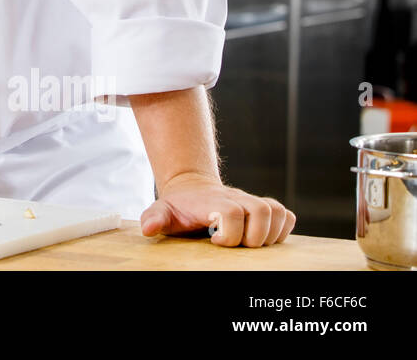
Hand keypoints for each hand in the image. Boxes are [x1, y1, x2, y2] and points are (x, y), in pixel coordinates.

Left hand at [140, 172, 295, 246]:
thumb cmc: (178, 207)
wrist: (191, 189)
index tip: (215, 241)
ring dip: (270, 234)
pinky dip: (282, 230)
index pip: (233, 212)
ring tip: (250, 244)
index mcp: (213, 201)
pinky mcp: (264, 209)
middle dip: (254, 236)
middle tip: (237, 245)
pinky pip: (286, 216)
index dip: (229, 232)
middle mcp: (236, 198)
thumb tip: (148, 229)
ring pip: (277, 212)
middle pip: (262, 210)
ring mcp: (251, 202)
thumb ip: (154, 217)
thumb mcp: (162, 211)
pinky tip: (263, 239)